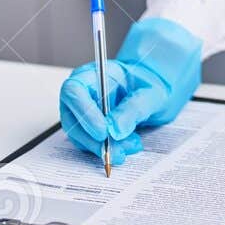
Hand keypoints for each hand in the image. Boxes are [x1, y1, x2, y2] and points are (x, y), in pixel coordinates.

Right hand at [59, 17, 202, 163]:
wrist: (150, 95)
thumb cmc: (148, 86)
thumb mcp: (151, 93)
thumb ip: (134, 107)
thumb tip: (115, 129)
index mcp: (92, 74)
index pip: (74, 91)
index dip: (85, 113)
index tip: (103, 132)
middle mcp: (81, 93)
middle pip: (73, 118)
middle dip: (95, 139)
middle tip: (120, 149)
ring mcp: (80, 113)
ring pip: (79, 136)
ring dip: (103, 148)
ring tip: (132, 144)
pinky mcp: (85, 129)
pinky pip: (88, 144)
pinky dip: (106, 150)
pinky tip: (126, 146)